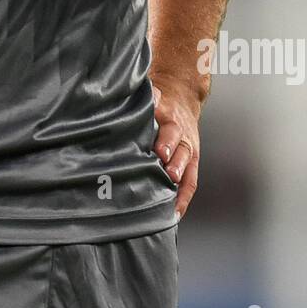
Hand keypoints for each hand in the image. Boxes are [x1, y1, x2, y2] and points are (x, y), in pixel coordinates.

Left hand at [151, 80, 199, 220]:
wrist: (182, 95)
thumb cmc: (159, 100)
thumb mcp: (150, 93)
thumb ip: (139, 100)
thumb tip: (114, 102)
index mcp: (169, 116)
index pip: (169, 128)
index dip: (166, 140)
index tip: (159, 152)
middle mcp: (181, 134)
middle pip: (181, 148)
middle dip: (175, 162)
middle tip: (168, 174)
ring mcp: (188, 148)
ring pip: (187, 168)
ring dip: (179, 184)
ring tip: (171, 203)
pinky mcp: (192, 161)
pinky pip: (191, 182)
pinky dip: (184, 198)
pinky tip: (174, 214)